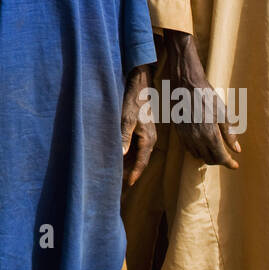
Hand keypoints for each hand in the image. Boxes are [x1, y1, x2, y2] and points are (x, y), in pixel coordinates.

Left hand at [121, 64, 155, 185]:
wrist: (140, 84)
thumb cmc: (133, 100)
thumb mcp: (126, 118)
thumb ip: (123, 137)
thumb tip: (120, 155)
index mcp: (148, 139)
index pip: (141, 162)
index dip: (134, 174)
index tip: (128, 185)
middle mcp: (150, 139)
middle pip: (140, 161)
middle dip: (131, 171)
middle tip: (120, 183)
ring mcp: (148, 135)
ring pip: (138, 155)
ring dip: (130, 163)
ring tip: (118, 174)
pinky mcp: (143, 130)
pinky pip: (137, 147)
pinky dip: (130, 154)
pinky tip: (120, 157)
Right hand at [160, 30, 239, 168]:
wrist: (185, 85)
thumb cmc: (207, 96)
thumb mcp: (223, 113)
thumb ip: (230, 134)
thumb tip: (237, 150)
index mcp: (210, 135)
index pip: (221, 158)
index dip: (229, 164)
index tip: (235, 165)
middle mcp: (197, 139)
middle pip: (209, 160)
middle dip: (219, 160)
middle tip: (226, 156)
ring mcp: (186, 136)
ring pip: (197, 155)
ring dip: (207, 155)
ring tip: (214, 150)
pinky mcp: (178, 132)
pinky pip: (188, 148)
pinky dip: (197, 150)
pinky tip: (202, 143)